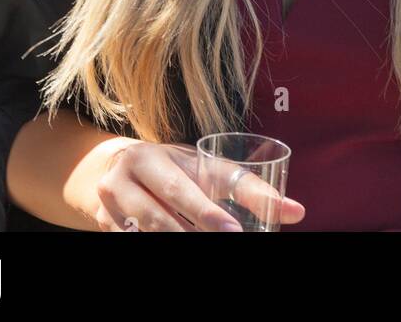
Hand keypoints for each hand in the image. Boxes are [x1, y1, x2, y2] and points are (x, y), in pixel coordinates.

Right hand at [93, 140, 306, 231]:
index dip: (209, 212)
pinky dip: (156, 242)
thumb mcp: (202, 169)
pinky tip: (177, 244)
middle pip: (164, 210)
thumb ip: (246, 187)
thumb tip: (296, 211)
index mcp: (154, 155)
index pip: (185, 185)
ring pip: (147, 230)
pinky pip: (132, 239)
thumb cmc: (172, 170)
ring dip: (176, 238)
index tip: (235, 232)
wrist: (109, 172)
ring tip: (202, 242)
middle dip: (197, 227)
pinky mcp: (104, 224)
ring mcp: (111, 202)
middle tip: (228, 239)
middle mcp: (129, 174)